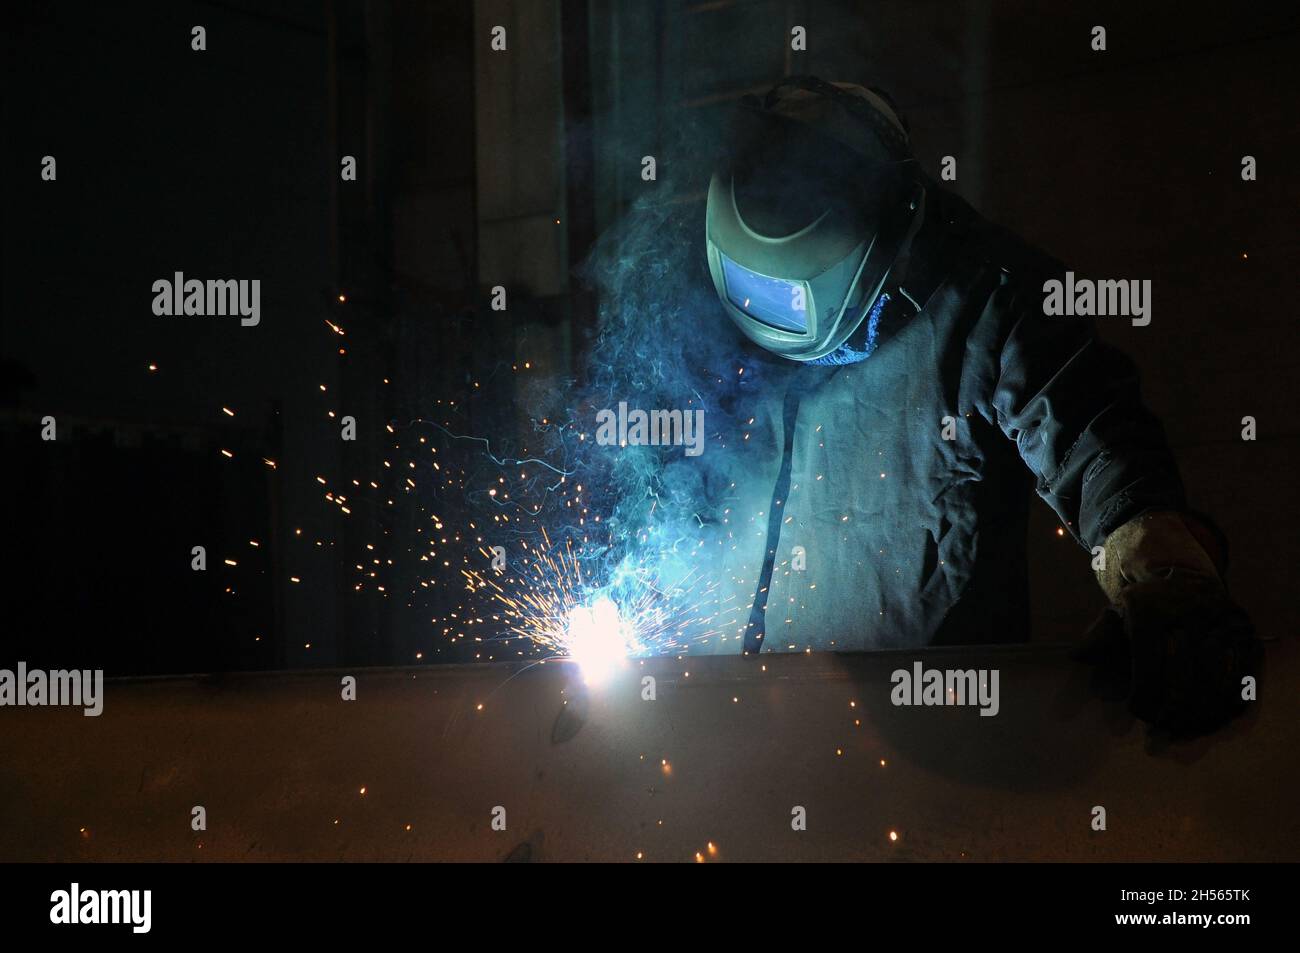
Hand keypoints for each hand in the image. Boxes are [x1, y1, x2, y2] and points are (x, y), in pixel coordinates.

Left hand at [1077, 573, 1259, 733]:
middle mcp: (1190, 611)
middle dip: (1172, 708)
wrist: (1186, 578)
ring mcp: (1222, 622)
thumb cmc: (1145, 607)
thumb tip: (1076, 656)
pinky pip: (1242, 675)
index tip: (1137, 711)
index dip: (1144, 694)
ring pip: (1216, 679)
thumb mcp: (1116, 614)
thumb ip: (1098, 638)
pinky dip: (1228, 702)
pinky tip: (1212, 719)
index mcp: (1151, 609)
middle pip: (1185, 676)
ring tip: (1185, 729)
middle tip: (1161, 727)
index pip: (1149, 663)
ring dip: (1202, 712)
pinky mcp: (1245, 633)